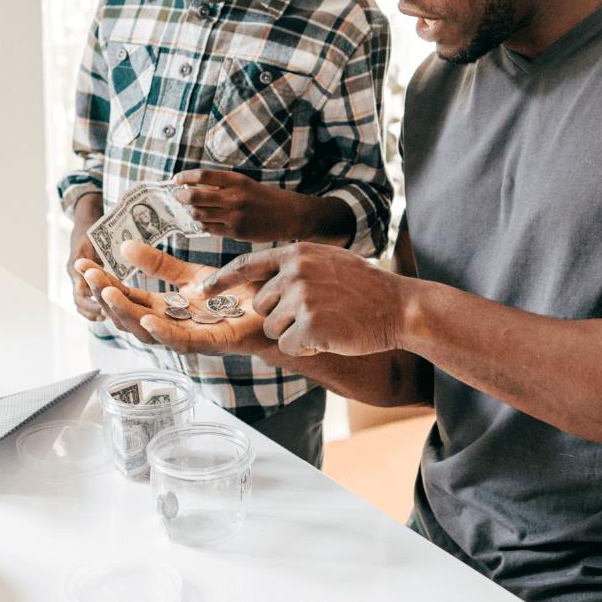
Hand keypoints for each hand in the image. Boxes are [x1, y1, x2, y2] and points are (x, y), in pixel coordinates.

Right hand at [67, 194, 104, 321]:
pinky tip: (103, 314)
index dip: (89, 303)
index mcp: (74, 269)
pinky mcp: (84, 283)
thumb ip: (83, 263)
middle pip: (78, 300)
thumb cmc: (89, 237)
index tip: (101, 309)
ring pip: (79, 303)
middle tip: (105, 315)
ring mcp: (78, 281)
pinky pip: (84, 300)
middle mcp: (74, 277)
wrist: (85, 233)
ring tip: (104, 317)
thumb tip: (80, 290)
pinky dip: (91, 309)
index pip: (79, 292)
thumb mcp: (88, 245)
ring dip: (90, 312)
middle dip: (91, 309)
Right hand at [76, 240, 273, 355]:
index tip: (83, 264)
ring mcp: (191, 336)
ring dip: (125, 313)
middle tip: (87, 274)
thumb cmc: (238, 295)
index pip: (126, 297)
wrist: (277, 305)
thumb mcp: (192, 274)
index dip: (104, 283)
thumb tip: (124, 246)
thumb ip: (160, 264)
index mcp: (166, 310)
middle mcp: (173, 325)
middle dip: (105, 296)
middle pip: (129, 316)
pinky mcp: (214, 342)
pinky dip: (163, 333)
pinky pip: (183, 341)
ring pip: (149, 330)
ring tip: (107, 293)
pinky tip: (147, 319)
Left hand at [173, 169, 306, 241]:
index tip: (176, 179)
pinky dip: (202, 223)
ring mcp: (234, 217)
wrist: (290, 215)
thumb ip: (222, 186)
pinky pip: (209, 228)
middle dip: (182, 196)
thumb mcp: (245, 184)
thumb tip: (193, 187)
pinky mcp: (235, 232)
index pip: (203, 176)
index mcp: (236, 181)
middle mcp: (234, 198)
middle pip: (196, 196)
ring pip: (199, 214)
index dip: (185, 176)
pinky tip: (205, 220)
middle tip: (179, 195)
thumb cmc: (265, 198)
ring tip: (194, 209)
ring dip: (192, 211)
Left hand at [202, 242, 409, 357]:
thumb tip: (265, 276)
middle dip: (280, 317)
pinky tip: (330, 336)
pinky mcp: (310, 325)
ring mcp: (301, 298)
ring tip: (325, 323)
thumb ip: (296, 265)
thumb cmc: (365, 288)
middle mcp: (294, 272)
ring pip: (273, 328)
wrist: (398, 306)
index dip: (222, 279)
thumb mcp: (327, 261)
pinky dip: (308, 347)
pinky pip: (290, 346)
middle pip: (260, 306)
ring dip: (294, 333)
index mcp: (296, 254)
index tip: (203, 289)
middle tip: (314, 314)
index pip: (247, 265)